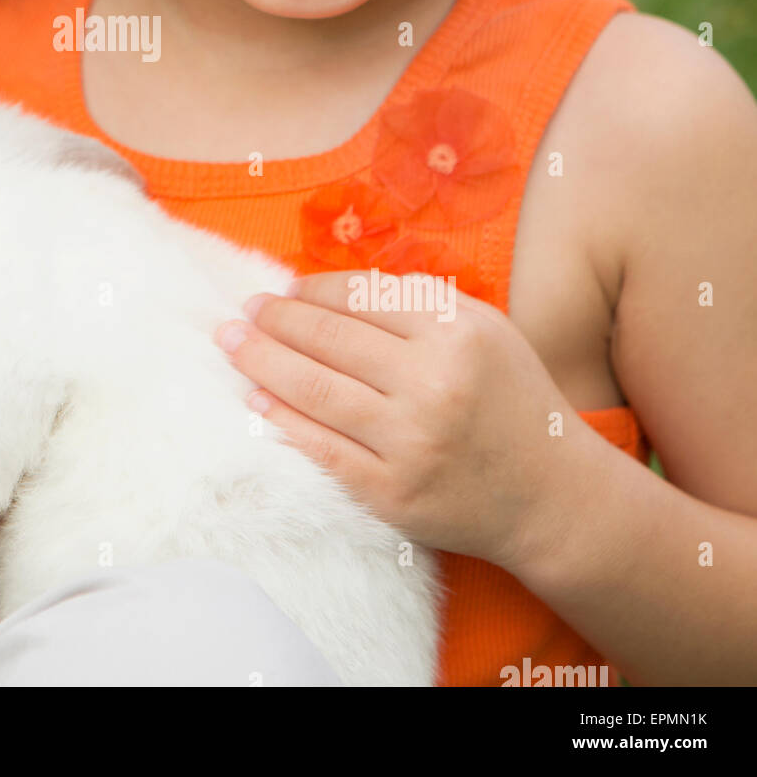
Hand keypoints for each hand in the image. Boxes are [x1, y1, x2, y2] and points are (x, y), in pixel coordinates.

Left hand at [213, 271, 588, 571]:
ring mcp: (409, 443)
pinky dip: (279, 418)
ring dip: (260, 361)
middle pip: (328, 340)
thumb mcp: (485, 328)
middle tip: (244, 310)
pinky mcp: (391, 493)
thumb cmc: (510, 399)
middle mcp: (432, 385)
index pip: (359, 297)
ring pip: (313, 390)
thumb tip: (331, 285)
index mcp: (456, 334)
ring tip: (231, 342)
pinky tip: (255, 396)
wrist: (552, 496)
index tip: (283, 288)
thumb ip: (419, 299)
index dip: (311, 290)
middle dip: (275, 319)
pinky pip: (319, 447)